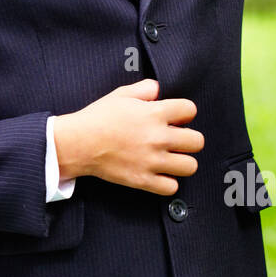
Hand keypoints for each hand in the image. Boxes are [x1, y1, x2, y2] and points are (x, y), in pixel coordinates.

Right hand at [52, 78, 203, 194]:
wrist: (78, 143)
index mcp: (154, 113)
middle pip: (197, 141)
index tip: (177, 117)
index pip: (190, 110)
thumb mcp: (121, 94)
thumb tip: (157, 89)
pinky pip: (171, 187)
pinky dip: (168, 182)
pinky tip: (159, 174)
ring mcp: (152, 161)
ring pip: (190, 166)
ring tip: (171, 158)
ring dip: (182, 162)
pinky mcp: (143, 180)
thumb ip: (144, 89)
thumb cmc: (97, 118)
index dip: (185, 113)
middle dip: (189, 139)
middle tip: (177, 140)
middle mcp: (158, 137)